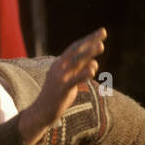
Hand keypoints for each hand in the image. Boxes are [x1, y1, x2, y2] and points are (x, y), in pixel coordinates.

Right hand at [19, 28, 106, 144]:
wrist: (40, 112)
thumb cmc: (57, 97)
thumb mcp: (69, 80)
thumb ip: (80, 71)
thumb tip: (93, 62)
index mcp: (60, 64)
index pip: (75, 48)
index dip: (89, 39)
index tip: (102, 32)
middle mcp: (59, 67)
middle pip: (76, 51)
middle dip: (90, 41)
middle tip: (103, 32)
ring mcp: (59, 77)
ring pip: (76, 62)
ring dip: (89, 53)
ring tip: (101, 46)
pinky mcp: (61, 89)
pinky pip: (74, 79)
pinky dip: (83, 73)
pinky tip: (93, 69)